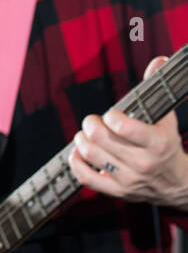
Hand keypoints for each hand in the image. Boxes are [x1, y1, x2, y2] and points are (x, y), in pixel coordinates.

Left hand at [67, 55, 187, 208]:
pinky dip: (76, 162)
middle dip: (91, 124)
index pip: (124, 127)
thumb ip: (158, 89)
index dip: (111, 116)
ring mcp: (128, 179)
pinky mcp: (116, 191)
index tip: (111, 114)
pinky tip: (79, 152)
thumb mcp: (166, 119)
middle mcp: (143, 163)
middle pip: (101, 139)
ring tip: (86, 134)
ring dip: (81, 140)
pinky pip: (85, 177)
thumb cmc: (166, 146)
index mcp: (158, 143)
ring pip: (91, 155)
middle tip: (92, 121)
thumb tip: (158, 60)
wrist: (176, 184)